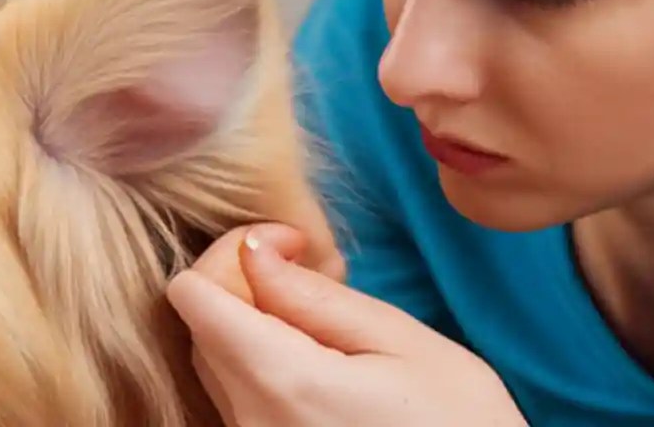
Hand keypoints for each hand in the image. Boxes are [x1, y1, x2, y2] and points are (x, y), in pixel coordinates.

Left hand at [168, 224, 527, 426]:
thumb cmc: (462, 426)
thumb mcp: (404, 344)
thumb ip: (314, 295)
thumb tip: (251, 250)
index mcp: (280, 382)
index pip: (191, 294)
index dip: (231, 250)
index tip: (293, 245)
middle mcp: (248, 422)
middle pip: (198, 324)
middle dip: (243, 282)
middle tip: (313, 273)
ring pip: (213, 360)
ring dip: (250, 325)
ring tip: (323, 326)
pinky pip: (235, 397)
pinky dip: (259, 364)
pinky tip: (316, 363)